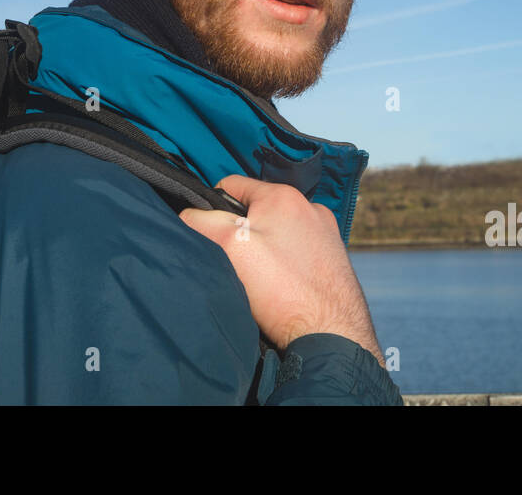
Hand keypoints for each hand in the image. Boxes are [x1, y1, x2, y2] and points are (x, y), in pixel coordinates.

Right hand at [179, 173, 384, 365]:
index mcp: (283, 195)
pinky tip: (282, 286)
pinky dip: (284, 262)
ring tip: (260, 280)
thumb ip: (202, 221)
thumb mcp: (230, 247)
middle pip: (256, 210)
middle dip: (240, 232)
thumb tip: (188, 214)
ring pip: (277, 231)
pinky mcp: (334, 258)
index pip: (231, 185)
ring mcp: (326, 233)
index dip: (211, 208)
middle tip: (235, 263)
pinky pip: (297, 250)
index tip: (210, 238)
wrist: (332, 336)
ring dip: (263, 248)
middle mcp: (310, 207)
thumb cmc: (282, 289)